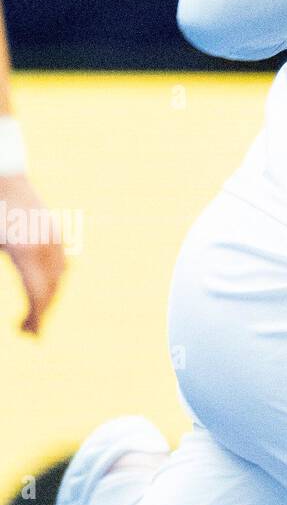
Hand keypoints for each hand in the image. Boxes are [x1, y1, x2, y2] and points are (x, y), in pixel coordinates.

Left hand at [0, 173, 64, 334]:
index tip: (29, 335)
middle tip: (30, 333)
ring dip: (49, 297)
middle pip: (52, 288)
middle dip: (43, 312)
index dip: (35, 318)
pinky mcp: (53, 228)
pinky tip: (43, 287)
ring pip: (60, 276)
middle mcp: (44, 244)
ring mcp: (52, 235)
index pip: (38, 295)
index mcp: (24, 251)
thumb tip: (23, 301)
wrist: (0, 168)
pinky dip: (55, 279)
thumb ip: (12, 269)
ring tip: (35, 314)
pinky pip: (61, 261)